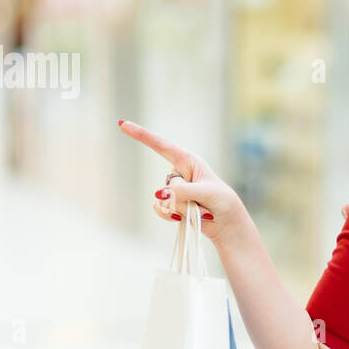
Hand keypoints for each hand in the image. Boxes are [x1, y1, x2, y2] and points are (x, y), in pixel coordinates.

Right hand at [118, 119, 249, 247]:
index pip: (161, 145)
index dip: (141, 135)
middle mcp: (178, 173)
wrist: (227, 223)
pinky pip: (159, 208)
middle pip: (168, 184)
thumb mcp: (205, 192)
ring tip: (200, 209)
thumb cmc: (222, 202)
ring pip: (163, 199)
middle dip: (185, 197)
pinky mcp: (170, 204)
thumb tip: (159, 195)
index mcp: (188, 161)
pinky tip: (183, 218)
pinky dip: (170, 215)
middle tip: (204, 201)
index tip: (122, 124)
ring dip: (182, 208)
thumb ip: (183, 192)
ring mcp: (173, 189)